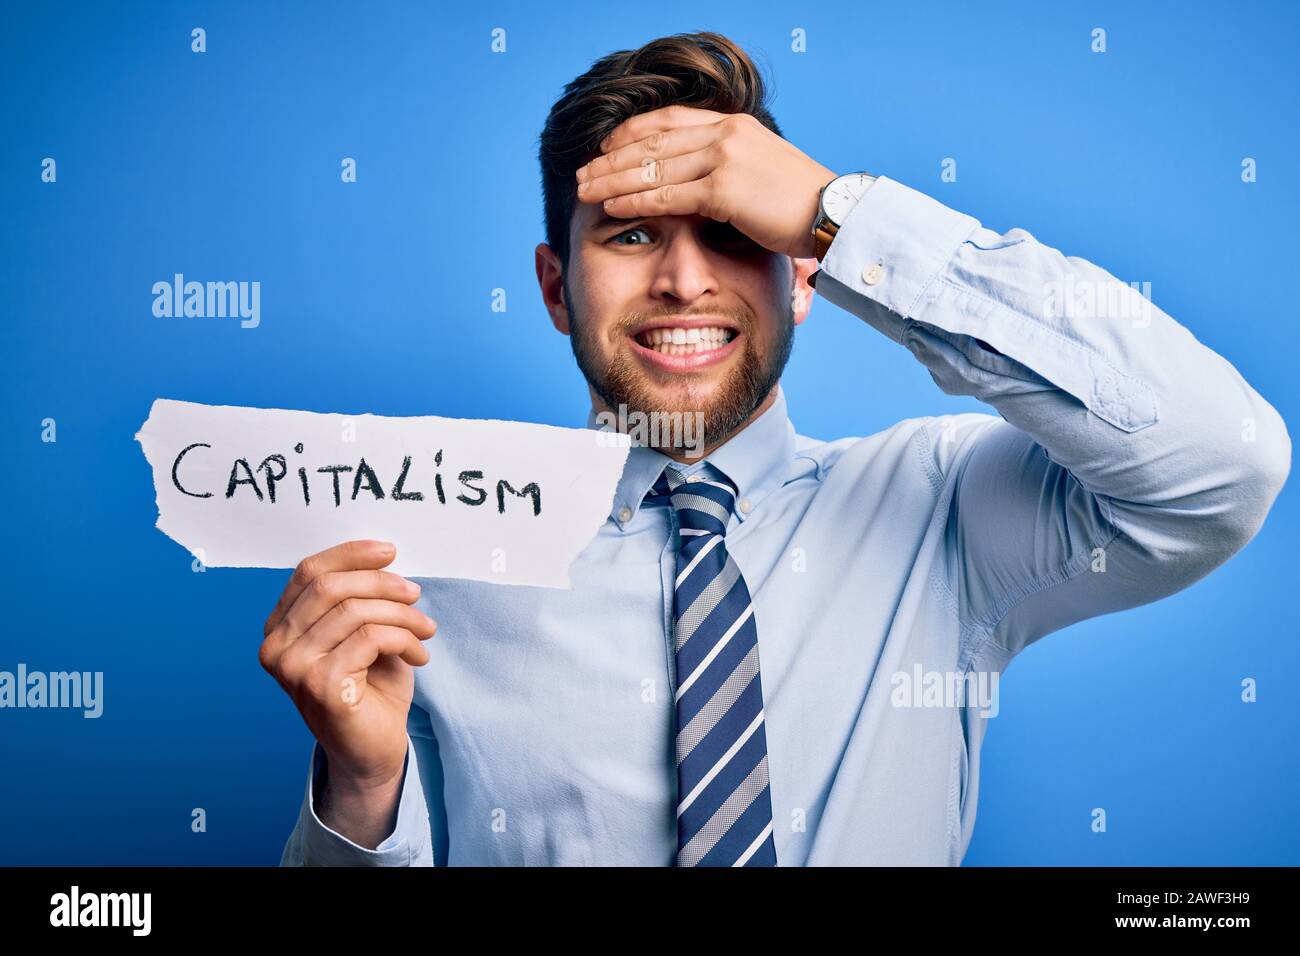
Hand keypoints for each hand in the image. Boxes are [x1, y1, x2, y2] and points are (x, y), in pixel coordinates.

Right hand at [258, 540, 437, 791]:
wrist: (372, 751)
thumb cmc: (370, 689)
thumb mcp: (363, 633)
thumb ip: (359, 598)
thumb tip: (383, 558)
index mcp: (280, 628)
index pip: (308, 573)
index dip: (350, 555)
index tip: (390, 551)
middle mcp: (276, 647)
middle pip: (330, 587)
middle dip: (382, 584)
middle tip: (416, 595)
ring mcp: (293, 668)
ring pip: (355, 611)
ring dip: (402, 615)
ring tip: (425, 630)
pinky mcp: (320, 685)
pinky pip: (371, 638)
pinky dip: (404, 640)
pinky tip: (419, 656)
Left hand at [575, 104, 837, 258]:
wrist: (832, 215)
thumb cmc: (800, 205)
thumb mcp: (763, 171)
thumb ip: (731, 167)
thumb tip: (704, 184)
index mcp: (733, 125)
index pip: (670, 120)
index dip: (632, 132)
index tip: (605, 146)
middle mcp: (725, 134)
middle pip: (653, 142)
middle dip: (612, 158)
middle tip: (583, 172)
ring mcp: (724, 158)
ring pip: (653, 168)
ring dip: (613, 180)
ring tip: (584, 191)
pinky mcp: (725, 189)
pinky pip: (667, 195)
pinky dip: (635, 202)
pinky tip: (611, 207)